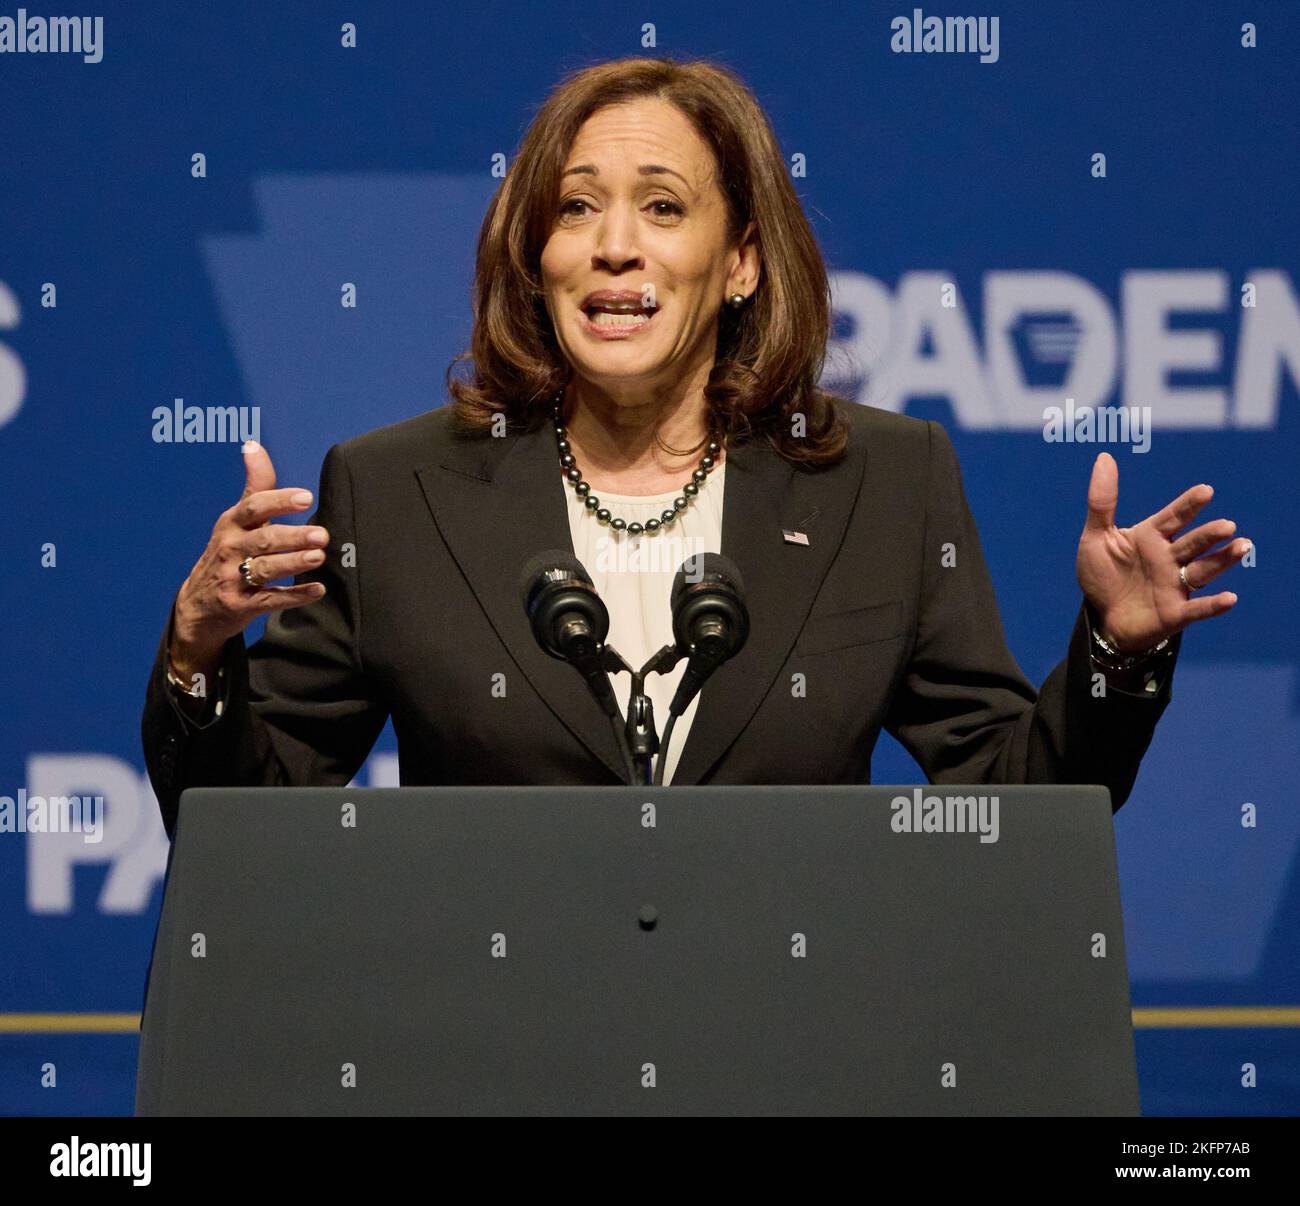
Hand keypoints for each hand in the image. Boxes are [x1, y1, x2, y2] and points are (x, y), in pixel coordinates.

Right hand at [169, 441, 328, 677]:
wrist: (197, 607)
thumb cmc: (227, 554)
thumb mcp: (235, 520)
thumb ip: (255, 487)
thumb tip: (253, 445)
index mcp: (231, 524)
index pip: (254, 507)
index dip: (279, 501)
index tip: (306, 498)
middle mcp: (229, 549)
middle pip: (263, 539)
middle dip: (293, 536)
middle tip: (322, 535)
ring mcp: (232, 579)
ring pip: (266, 570)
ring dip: (294, 563)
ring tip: (319, 557)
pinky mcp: (240, 606)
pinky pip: (270, 600)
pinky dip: (294, 596)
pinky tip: (317, 590)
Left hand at [1075, 452, 1247, 652]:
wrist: (1102, 618)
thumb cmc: (1103, 575)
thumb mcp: (1096, 537)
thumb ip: (1102, 501)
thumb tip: (1104, 457)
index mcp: (1152, 537)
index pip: (1174, 516)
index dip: (1189, 505)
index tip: (1205, 491)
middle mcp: (1169, 558)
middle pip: (1194, 542)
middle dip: (1209, 534)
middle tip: (1226, 525)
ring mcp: (1175, 585)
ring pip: (1203, 570)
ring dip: (1222, 560)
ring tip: (1242, 546)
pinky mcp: (1176, 613)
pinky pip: (1198, 609)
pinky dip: (1213, 605)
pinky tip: (1230, 599)